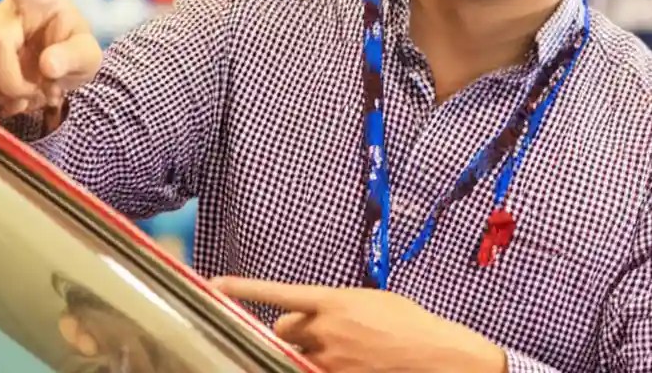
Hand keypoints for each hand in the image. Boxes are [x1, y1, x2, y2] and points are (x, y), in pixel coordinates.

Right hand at [0, 0, 101, 119]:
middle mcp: (6, 7)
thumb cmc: (71, 53)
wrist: (55, 67)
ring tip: (22, 97)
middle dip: (14, 82)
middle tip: (35, 94)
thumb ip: (74, 58)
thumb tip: (49, 66)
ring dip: (0, 92)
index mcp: (42, 0)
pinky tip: (4, 97)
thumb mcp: (87, 57)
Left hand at [211, 277, 507, 372]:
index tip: (215, 286)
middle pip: (283, 329)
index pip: (277, 293)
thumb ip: (338, 305)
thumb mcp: (372, 300)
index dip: (243, 289)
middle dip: (293, 331)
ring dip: (304, 352)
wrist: (436, 355)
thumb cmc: (410, 324)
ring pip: (293, 354)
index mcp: (333, 300)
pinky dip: (314, 366)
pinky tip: (331, 361)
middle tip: (318, 334)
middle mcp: (324, 330)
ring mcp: (328, 359)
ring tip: (338, 350)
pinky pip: (307, 371)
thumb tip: (320, 312)